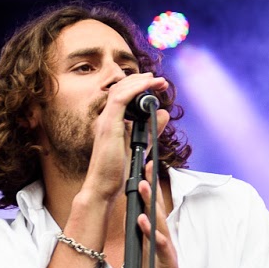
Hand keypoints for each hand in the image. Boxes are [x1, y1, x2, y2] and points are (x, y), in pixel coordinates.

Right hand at [82, 73, 171, 202]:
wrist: (104, 187)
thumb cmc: (118, 170)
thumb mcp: (142, 144)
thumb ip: (152, 129)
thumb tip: (164, 112)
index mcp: (112, 121)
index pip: (122, 95)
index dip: (138, 86)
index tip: (156, 84)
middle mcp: (106, 118)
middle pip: (120, 88)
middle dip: (141, 80)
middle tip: (160, 80)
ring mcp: (106, 121)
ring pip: (120, 90)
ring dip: (140, 82)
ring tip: (158, 81)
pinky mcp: (109, 126)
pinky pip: (120, 100)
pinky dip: (135, 90)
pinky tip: (148, 87)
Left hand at [138, 161, 198, 267]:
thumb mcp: (148, 257)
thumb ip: (145, 239)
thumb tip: (137, 221)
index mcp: (158, 238)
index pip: (154, 209)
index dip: (149, 189)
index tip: (142, 167)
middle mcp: (164, 241)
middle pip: (158, 209)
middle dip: (151, 187)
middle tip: (144, 165)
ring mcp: (167, 252)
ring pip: (159, 224)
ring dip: (152, 204)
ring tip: (143, 186)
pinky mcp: (167, 266)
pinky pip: (160, 247)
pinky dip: (153, 234)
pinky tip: (145, 222)